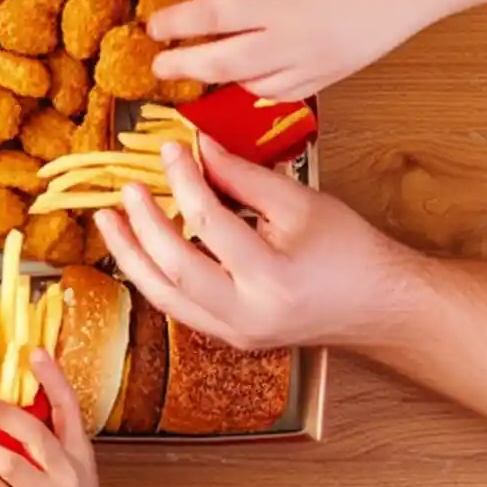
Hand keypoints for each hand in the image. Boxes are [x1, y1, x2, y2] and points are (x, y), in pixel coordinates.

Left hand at [0, 350, 104, 486]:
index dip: (53, 378)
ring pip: (13, 465)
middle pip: (35, 433)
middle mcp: (68, 473)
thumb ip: (46, 443)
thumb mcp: (69, 471)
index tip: (34, 353)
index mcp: (78, 453)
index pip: (69, 407)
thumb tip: (6, 408)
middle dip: (1, 414)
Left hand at [94, 136, 430, 349]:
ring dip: (131, 255)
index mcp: (272, 280)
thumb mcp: (301, 203)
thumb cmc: (348, 251)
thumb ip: (245, 178)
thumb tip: (199, 150)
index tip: (172, 149)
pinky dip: (153, 274)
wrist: (378, 306)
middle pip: (174, 270)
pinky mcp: (227, 337)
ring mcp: (233, 334)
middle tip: (127, 189)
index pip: (210, 225)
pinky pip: (176, 306)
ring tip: (109, 220)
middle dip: (143, 226)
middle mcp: (247, 316)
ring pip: (164, 298)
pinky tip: (137, 247)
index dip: (184, 182)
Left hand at [147, 0, 442, 99]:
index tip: (153, 28)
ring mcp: (314, 63)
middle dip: (184, 67)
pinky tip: (246, 80)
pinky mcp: (335, 74)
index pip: (207, 19)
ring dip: (220, 81)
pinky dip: (258, 89)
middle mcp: (289, 40)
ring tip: (200, 73)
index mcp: (273, 0)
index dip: (174, 26)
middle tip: (159, 67)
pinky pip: (285, 93)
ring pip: (251, 85)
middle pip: (220, 65)